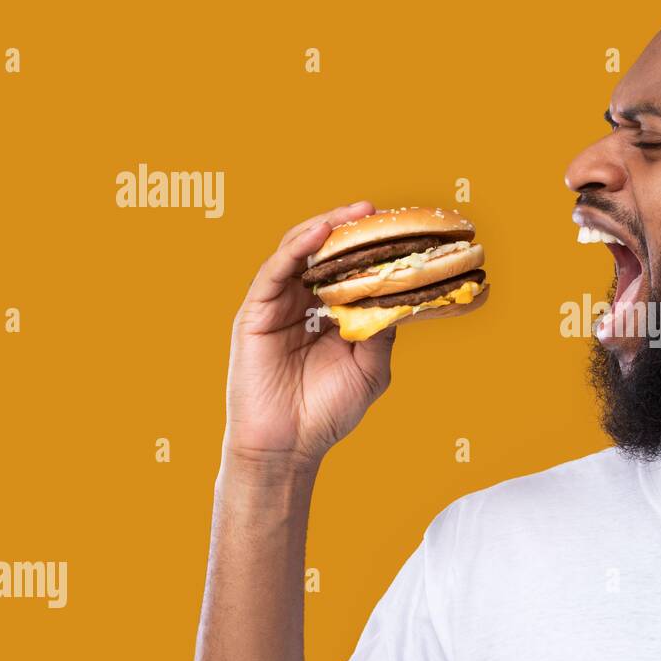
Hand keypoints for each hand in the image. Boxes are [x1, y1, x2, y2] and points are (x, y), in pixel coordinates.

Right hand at [222, 201, 396, 468]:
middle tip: (379, 212)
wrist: (288, 447)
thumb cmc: (328, 413)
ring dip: (327, 228)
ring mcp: (278, 306)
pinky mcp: (255, 312)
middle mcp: (303, 305)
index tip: (401, 232)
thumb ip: (383, 330)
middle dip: (351, 230)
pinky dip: (298, 246)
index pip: (350, 271)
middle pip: (325, 255)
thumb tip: (404, 294)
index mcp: (330, 317)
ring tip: (356, 213)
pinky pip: (275, 270)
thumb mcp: (371, 368)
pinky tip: (321, 233)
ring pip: (300, 253)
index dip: (372, 250)